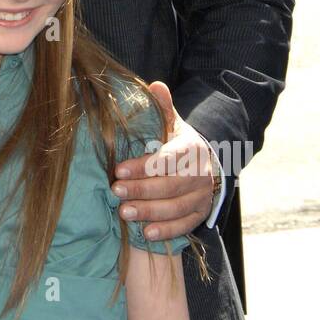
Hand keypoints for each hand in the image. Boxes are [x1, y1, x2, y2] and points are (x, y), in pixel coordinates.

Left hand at [111, 81, 213, 240]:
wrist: (203, 164)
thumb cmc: (177, 143)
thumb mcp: (172, 124)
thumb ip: (162, 108)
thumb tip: (155, 85)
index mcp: (192, 149)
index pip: (168, 159)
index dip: (143, 166)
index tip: (118, 170)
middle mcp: (201, 174)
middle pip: (171, 186)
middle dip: (142, 190)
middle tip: (116, 192)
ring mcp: (203, 196)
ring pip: (177, 207)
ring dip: (150, 212)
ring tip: (124, 213)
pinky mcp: (200, 214)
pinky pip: (185, 226)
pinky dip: (166, 231)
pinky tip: (146, 234)